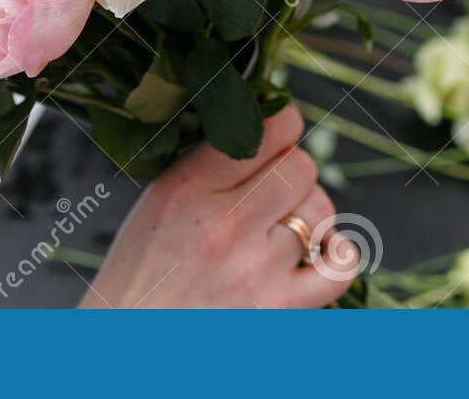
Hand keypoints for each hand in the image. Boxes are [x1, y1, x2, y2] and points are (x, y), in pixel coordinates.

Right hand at [82, 107, 354, 308]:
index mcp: (189, 188)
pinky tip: (321, 249)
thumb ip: (209, 163)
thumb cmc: (143, 271)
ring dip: (308, 211)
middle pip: (301, 166)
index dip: (282, 124)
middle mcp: (226, 225)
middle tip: (274, 184)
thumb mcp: (159, 200)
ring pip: (320, 210)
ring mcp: (257, 270)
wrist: (129, 345)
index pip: (268, 129)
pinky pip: (338, 271)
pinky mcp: (279, 310)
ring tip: (282, 223)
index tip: (277, 132)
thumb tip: (265, 127)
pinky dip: (339, 255)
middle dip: (293, 168)